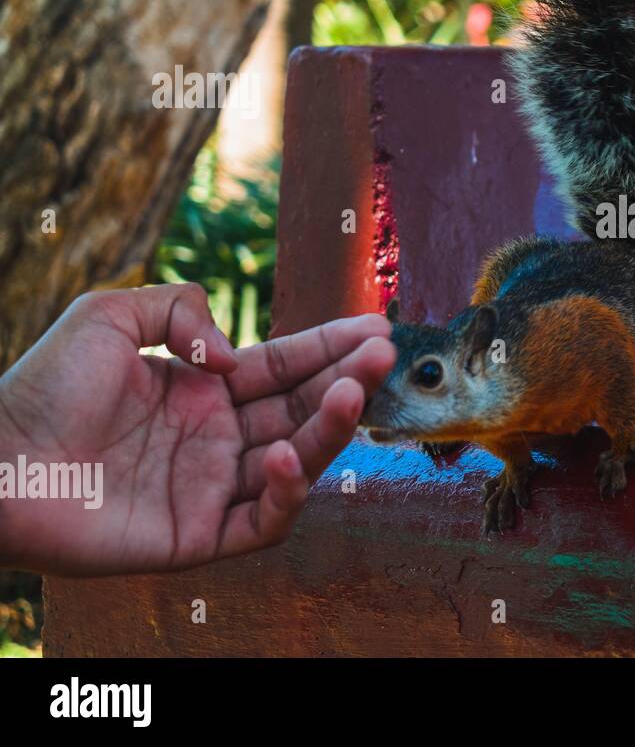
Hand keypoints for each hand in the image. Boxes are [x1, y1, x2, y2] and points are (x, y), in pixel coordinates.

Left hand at [0, 283, 394, 575]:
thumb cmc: (40, 389)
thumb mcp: (108, 315)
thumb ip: (180, 309)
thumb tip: (231, 353)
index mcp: (202, 389)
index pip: (283, 366)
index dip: (330, 347)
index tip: (374, 327)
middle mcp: (215, 438)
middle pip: (301, 410)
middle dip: (348, 381)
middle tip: (383, 356)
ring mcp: (209, 488)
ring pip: (295, 462)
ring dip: (329, 430)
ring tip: (350, 395)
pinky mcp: (197, 536)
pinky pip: (262, 521)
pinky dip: (284, 494)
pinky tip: (280, 456)